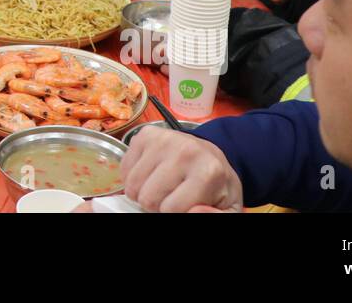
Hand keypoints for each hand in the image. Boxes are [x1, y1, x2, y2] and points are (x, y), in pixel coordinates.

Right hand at [122, 126, 243, 212]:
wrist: (210, 157)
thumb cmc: (216, 188)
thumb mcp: (227, 208)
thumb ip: (216, 216)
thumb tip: (195, 211)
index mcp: (208, 172)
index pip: (171, 209)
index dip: (174, 213)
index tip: (185, 205)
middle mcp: (185, 151)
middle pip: (148, 198)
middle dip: (156, 204)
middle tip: (170, 196)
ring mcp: (162, 139)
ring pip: (132, 186)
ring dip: (142, 192)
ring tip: (160, 186)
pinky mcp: (145, 135)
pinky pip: (124, 170)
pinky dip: (132, 178)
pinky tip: (150, 174)